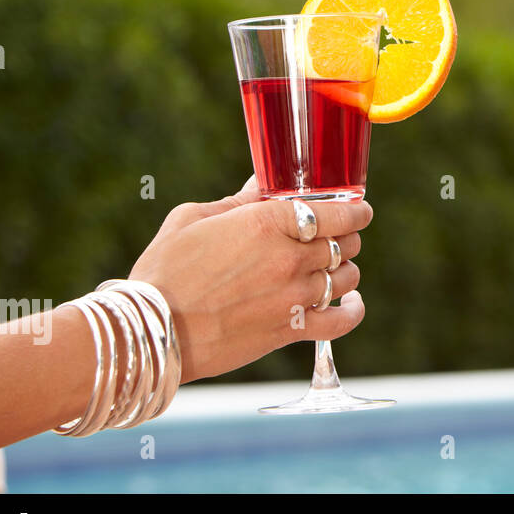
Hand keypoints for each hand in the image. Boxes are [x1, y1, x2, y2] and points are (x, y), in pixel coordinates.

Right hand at [128, 178, 371, 382]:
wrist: (153, 330)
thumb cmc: (164, 270)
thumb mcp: (193, 218)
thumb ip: (238, 200)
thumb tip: (262, 183)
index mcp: (268, 223)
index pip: (336, 212)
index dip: (355, 209)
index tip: (360, 209)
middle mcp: (289, 258)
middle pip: (344, 243)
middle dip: (346, 236)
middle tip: (337, 237)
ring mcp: (294, 295)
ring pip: (346, 277)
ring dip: (344, 268)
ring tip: (334, 266)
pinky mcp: (290, 329)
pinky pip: (342, 321)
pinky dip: (354, 310)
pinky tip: (352, 302)